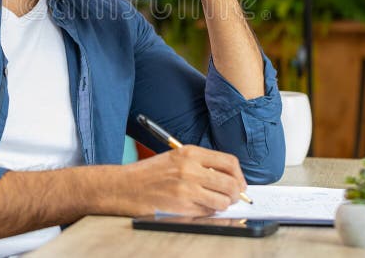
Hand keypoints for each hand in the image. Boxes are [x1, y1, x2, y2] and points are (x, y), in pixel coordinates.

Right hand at [108, 145, 247, 216]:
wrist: (125, 187)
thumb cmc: (150, 173)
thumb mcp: (176, 157)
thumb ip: (201, 163)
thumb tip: (228, 177)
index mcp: (190, 152)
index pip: (229, 162)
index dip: (239, 175)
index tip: (239, 182)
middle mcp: (190, 169)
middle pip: (230, 182)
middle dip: (237, 193)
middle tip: (235, 197)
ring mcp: (187, 188)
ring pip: (223, 200)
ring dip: (225, 204)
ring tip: (219, 203)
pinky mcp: (182, 207)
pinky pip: (208, 212)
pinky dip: (210, 212)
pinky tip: (202, 207)